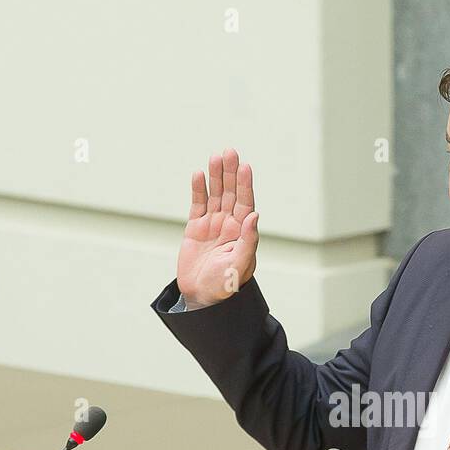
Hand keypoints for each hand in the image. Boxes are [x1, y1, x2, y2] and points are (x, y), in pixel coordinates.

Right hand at [176, 147, 258, 306]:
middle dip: (230, 173)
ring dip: (216, 176)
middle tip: (229, 152)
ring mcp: (212, 225)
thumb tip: (254, 215)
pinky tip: (198, 174)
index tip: (244, 166)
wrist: (202, 297)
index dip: (245, 184)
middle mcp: (229, 225)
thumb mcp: (240, 264)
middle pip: (231, 193)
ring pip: (215, 195)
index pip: (245, 203)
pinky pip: (197, 204)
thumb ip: (248, 240)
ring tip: (216, 156)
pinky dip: (198, 189)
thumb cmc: (225, 286)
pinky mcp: (195, 228)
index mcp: (242, 233)